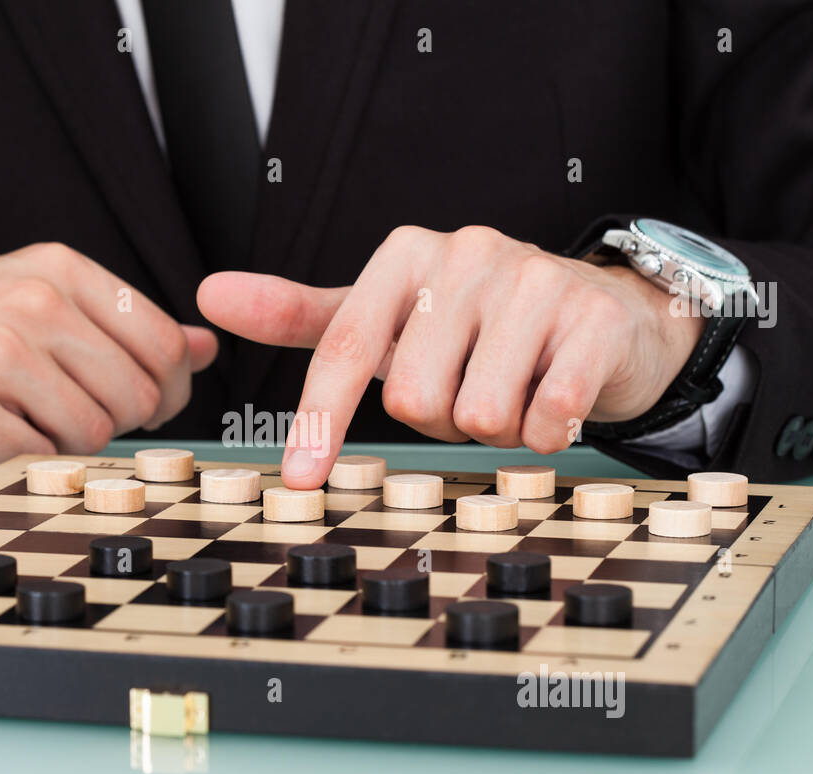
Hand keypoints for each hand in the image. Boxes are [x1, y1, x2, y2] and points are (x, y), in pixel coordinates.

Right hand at [0, 243, 217, 467]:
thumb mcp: (29, 304)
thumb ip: (121, 327)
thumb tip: (206, 346)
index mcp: (58, 269)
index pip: (166, 343)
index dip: (166, 389)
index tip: (136, 401)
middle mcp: (33, 302)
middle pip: (139, 395)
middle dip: (115, 422)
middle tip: (61, 415)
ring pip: (96, 432)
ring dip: (65, 444)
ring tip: (17, 419)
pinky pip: (40, 459)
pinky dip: (22, 461)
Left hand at [198, 225, 702, 487]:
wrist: (602, 314)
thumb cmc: (479, 324)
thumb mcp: (387, 317)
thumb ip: (302, 315)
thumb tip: (210, 296)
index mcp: (407, 254)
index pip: (343, 348)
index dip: (321, 421)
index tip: (302, 480)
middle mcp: (467, 254)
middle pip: (413, 398)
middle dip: (438, 419)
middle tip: (466, 390)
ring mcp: (534, 281)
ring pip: (477, 414)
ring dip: (493, 428)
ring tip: (513, 389)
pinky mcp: (591, 318)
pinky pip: (545, 418)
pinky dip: (544, 433)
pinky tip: (553, 398)